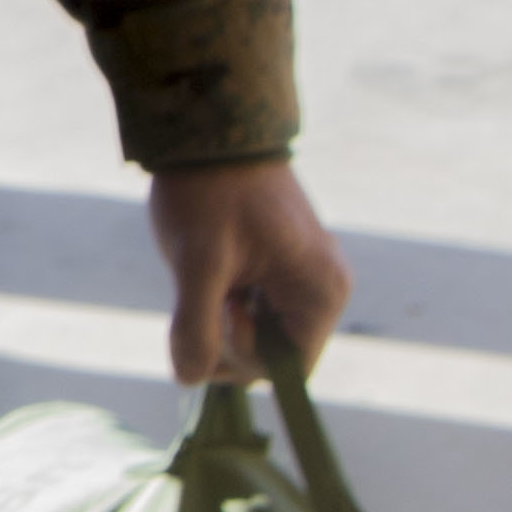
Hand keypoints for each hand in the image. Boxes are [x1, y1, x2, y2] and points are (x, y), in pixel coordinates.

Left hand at [150, 156, 352, 382]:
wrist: (208, 132)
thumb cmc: (209, 194)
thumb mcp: (199, 262)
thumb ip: (197, 325)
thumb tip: (190, 379)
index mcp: (320, 292)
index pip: (290, 367)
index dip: (244, 361)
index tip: (217, 317)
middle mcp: (320, 289)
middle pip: (273, 352)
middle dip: (229, 337)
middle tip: (204, 294)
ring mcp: (299, 277)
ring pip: (257, 330)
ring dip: (222, 319)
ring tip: (205, 277)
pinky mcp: (276, 266)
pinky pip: (251, 307)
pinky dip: (223, 302)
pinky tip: (207, 274)